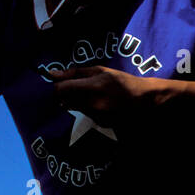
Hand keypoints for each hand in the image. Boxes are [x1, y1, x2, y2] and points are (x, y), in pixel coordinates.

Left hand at [51, 64, 170, 124]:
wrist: (143, 99)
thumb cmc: (121, 81)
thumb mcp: (100, 70)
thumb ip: (75, 72)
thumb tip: (51, 74)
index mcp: (92, 87)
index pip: (61, 89)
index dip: (56, 86)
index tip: (57, 83)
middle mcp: (93, 103)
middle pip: (64, 100)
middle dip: (65, 94)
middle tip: (75, 88)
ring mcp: (96, 115)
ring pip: (74, 108)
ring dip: (77, 101)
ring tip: (94, 94)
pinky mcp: (100, 123)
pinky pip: (85, 114)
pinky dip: (88, 109)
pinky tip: (101, 104)